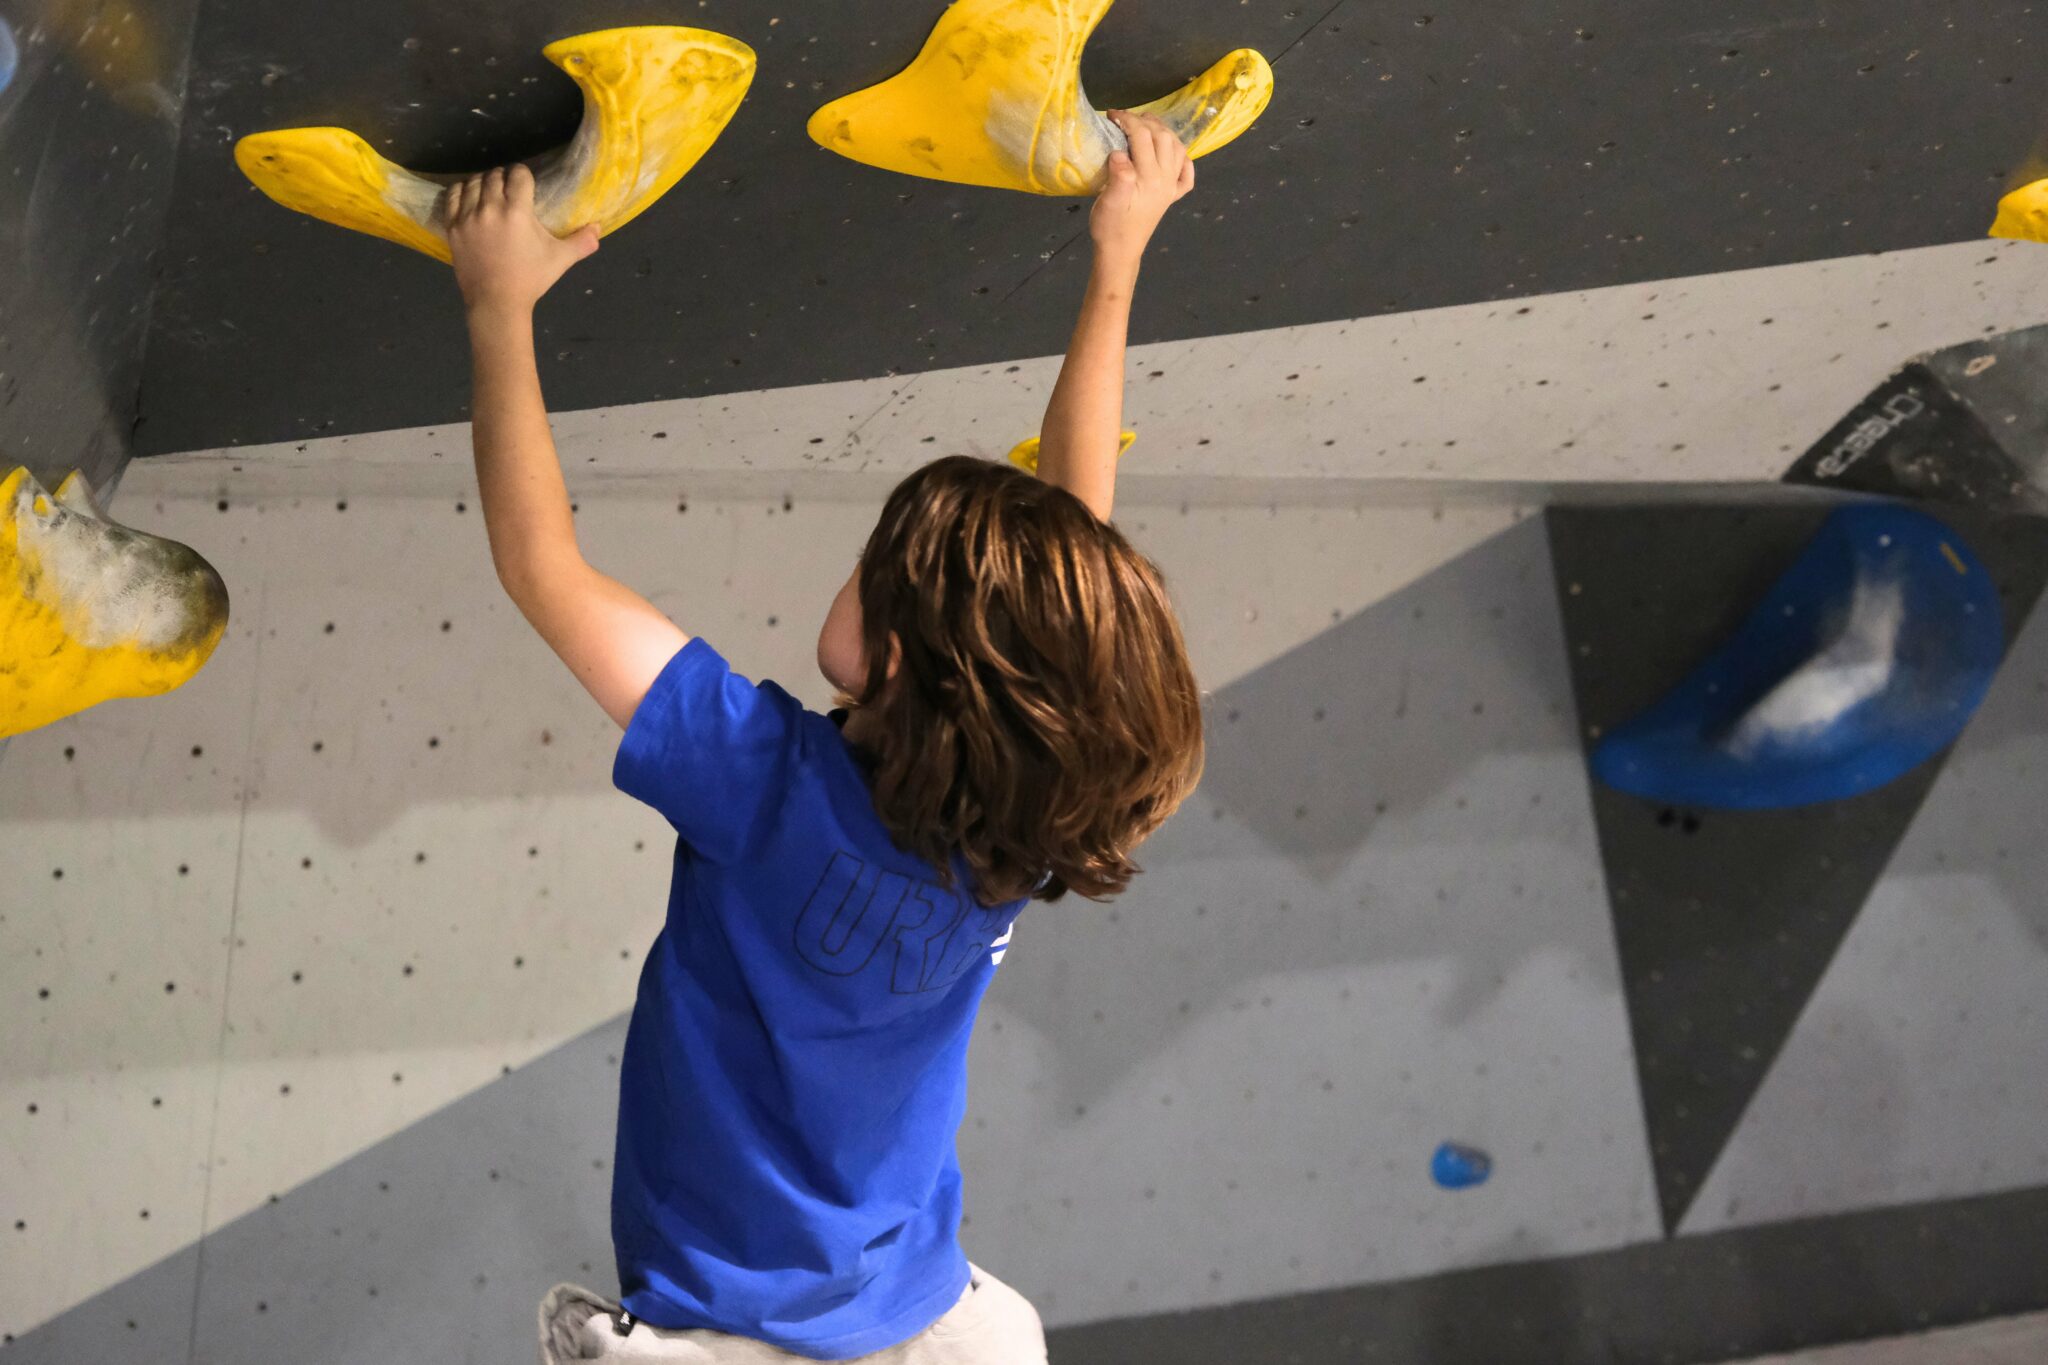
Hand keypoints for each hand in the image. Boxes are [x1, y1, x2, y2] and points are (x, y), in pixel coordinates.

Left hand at [443, 165, 598, 313]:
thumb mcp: (560, 260)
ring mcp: (468, 216)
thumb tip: (598, 228)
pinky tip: (469, 196)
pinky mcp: (453, 226)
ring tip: (489, 191)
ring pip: (473, 182)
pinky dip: (461, 190)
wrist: (496, 303)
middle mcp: (491, 208)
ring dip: (483, 182)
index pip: (519, 174)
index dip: (524, 175)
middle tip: (509, 188)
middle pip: (495, 175)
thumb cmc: (530, 280)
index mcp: (517, 211)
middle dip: (504, 178)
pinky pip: (453, 196)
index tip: (526, 182)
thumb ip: (581, 242)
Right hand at [1089, 110, 1193, 270]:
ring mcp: (1171, 188)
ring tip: (1146, 125)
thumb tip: (1119, 152)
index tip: (1111, 114)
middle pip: (1162, 137)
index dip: (1127, 120)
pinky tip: (1173, 154)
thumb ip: (1118, 175)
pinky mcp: (1171, 197)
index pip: (1142, 137)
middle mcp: (1166, 179)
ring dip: (1163, 132)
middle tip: (1125, 118)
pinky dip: (1183, 159)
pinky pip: (1186, 174)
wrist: (1120, 252)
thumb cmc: (1110, 227)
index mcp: (1149, 177)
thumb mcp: (1109, 201)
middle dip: (1144, 121)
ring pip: (1177, 149)